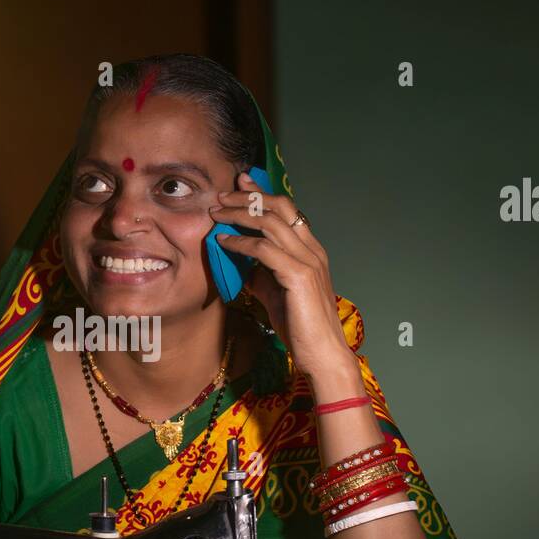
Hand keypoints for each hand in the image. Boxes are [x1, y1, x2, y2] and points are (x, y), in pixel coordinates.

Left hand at [210, 172, 357, 379]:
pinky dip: (240, 242)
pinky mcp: (299, 276)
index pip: (287, 210)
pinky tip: (223, 242)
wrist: (322, 353)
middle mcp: (312, 250)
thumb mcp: (276, 292)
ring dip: (238, 215)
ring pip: (270, 223)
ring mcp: (308, 261)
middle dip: (248, 196)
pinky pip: (264, 249)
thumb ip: (262, 273)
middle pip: (279, 207)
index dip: (262, 194)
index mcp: (311, 251)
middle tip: (221, 194)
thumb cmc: (301, 326)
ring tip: (216, 213)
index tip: (240, 184)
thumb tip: (240, 262)